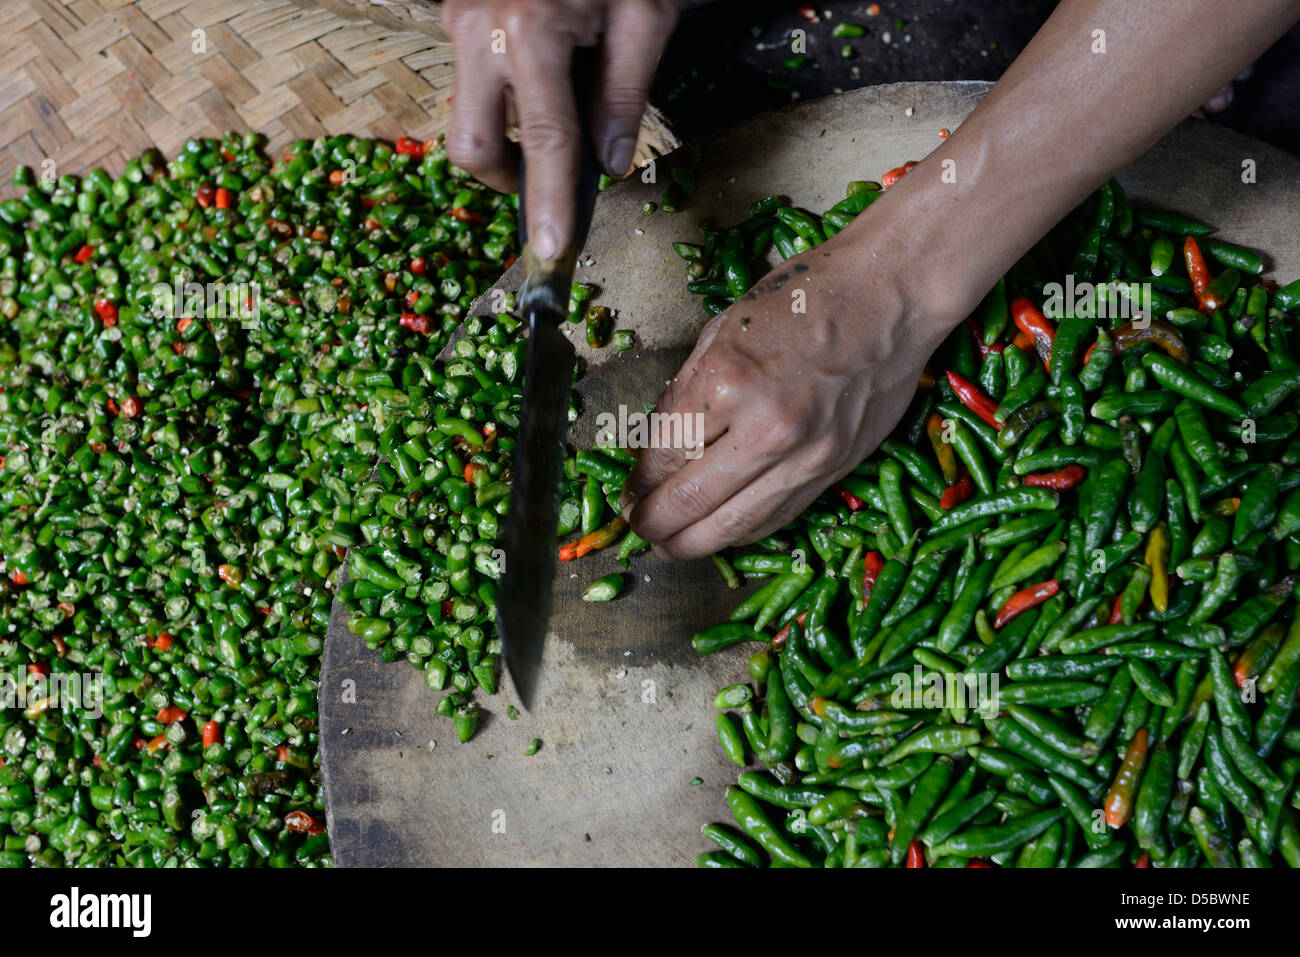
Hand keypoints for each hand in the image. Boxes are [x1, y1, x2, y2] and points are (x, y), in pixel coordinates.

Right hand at [443, 0, 680, 259]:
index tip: (552, 251)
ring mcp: (459, 18)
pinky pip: (471, 80)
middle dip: (509, 178)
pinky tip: (546, 78)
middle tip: (552, 179)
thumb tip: (608, 163)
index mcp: (530, 31)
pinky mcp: (455, 10)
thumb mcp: (645, 15)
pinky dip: (505, 99)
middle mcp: (479, 28)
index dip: (549, 203)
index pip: (541, 143)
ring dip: (508, 135)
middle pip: (473, 145)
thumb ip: (625, 95)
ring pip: (467, 116)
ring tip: (562, 106)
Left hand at [619, 226, 959, 559]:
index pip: (664, 454)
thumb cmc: (806, 297)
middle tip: (638, 529)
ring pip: (733, 525)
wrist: (891, 295)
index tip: (628, 494)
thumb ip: (687, 387)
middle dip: (653, 523)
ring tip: (668, 546)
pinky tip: (720, 534)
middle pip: (689, 500)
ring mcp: (804, 456)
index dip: (638, 483)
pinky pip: (777, 517)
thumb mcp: (724, 327)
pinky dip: (742, 533)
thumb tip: (656, 439)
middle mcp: (764, 428)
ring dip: (692, 543)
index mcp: (726, 381)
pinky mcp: (834, 470)